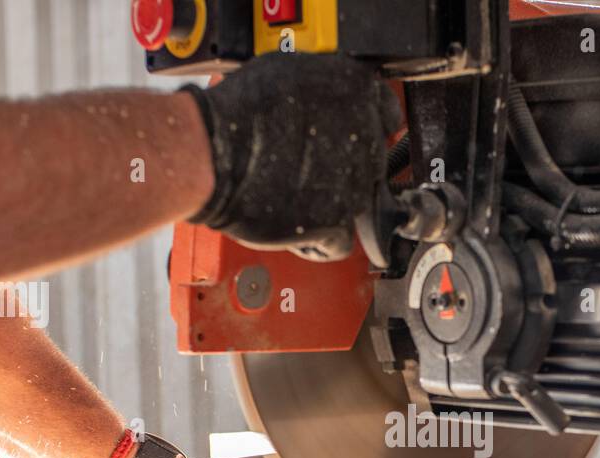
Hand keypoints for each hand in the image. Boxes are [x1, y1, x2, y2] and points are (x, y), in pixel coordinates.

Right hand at [180, 52, 393, 260]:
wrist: (213, 154)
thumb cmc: (236, 112)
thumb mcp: (289, 74)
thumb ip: (325, 92)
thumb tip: (330, 104)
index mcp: (358, 91)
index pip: (386, 114)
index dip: (367, 129)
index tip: (355, 139)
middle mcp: (366, 137)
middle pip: (372, 162)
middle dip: (345, 169)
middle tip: (310, 170)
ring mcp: (356, 183)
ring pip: (357, 202)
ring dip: (331, 204)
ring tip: (294, 196)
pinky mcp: (337, 222)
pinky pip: (340, 241)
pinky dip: (320, 241)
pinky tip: (297, 226)